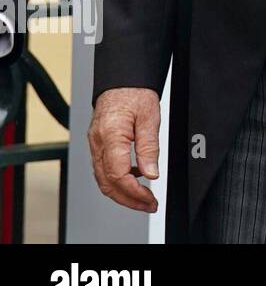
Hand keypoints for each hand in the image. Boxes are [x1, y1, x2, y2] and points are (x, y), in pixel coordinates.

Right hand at [88, 87, 161, 212]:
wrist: (122, 80)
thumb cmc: (135, 93)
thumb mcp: (150, 117)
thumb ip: (149, 147)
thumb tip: (151, 174)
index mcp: (110, 135)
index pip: (117, 175)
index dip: (134, 191)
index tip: (149, 198)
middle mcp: (98, 143)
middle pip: (107, 183)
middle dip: (128, 199)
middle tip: (149, 205)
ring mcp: (95, 145)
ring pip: (103, 179)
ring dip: (123, 193)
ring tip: (144, 197)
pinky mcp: (98, 145)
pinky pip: (103, 169)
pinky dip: (118, 180)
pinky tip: (136, 177)